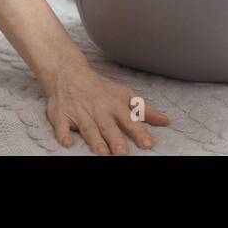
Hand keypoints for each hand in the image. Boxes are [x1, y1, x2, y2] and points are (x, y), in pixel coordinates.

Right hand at [43, 54, 169, 153]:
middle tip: (123, 153)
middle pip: (108, 127)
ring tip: (102, 153)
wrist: (69, 73)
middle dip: (116, 140)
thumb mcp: (125, 94)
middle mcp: (99, 110)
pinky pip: (61, 126)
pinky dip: (63, 134)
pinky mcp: (61, 115)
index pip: (130, 121)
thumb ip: (144, 110)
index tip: (149, 145)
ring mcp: (80, 113)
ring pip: (88, 128)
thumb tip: (165, 122)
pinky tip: (67, 143)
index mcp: (115, 105)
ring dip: (95, 140)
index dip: (139, 133)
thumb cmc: (101, 88)